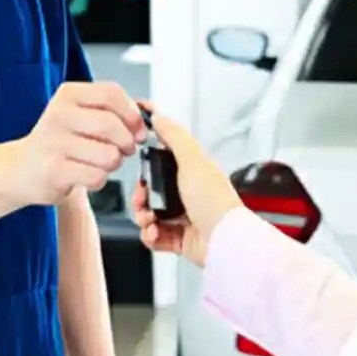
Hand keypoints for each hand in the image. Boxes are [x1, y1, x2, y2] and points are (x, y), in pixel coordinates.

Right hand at [14, 81, 147, 205]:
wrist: (20, 168)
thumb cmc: (58, 142)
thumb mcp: (79, 114)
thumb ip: (110, 110)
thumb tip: (148, 113)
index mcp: (68, 94)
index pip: (111, 92)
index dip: (132, 113)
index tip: (138, 128)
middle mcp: (59, 114)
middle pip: (112, 125)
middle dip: (127, 142)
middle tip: (125, 150)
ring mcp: (54, 143)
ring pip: (108, 155)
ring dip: (113, 164)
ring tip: (101, 163)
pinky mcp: (54, 170)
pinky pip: (96, 176)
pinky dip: (99, 180)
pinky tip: (86, 175)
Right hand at [131, 106, 242, 267]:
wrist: (223, 239)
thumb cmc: (213, 199)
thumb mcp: (192, 160)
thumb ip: (174, 136)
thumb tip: (158, 116)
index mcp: (191, 172)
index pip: (162, 159)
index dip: (146, 158)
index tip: (133, 155)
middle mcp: (186, 193)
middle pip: (149, 191)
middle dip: (140, 197)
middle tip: (142, 201)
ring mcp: (182, 217)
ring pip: (148, 214)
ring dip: (142, 217)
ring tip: (149, 221)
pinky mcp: (179, 238)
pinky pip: (154, 235)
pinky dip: (150, 235)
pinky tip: (155, 232)